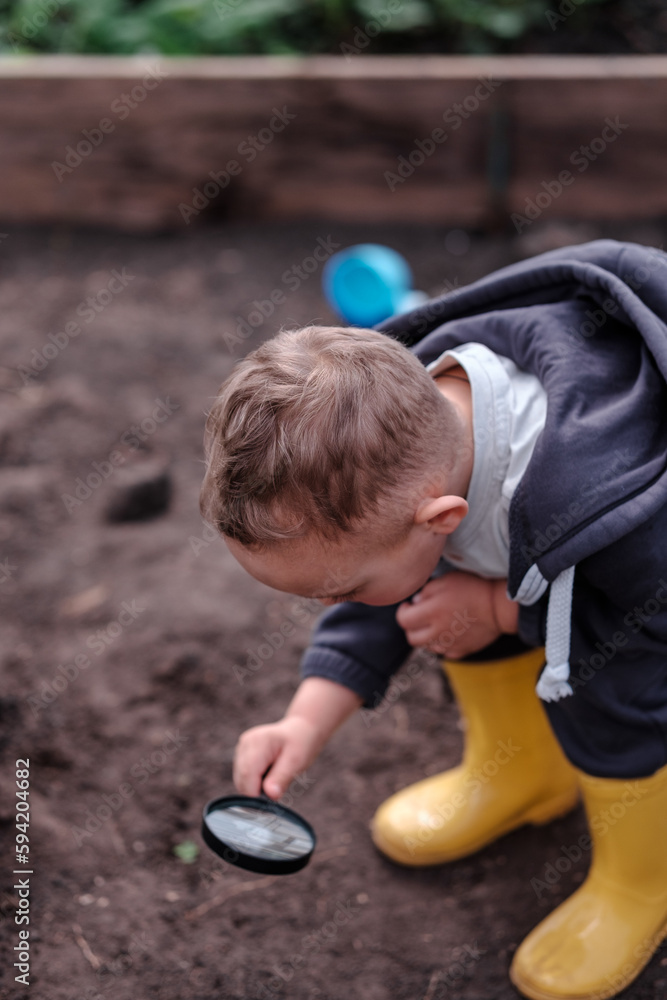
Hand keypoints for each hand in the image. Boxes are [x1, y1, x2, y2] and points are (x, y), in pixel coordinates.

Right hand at [233, 716, 320, 799]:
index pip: (247, 775)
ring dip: (255, 787)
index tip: (271, 801)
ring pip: (240, 780)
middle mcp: (245, 743)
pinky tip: (269, 774)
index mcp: (258, 742)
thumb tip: (270, 795)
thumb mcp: (297, 761)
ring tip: (274, 778)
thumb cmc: (301, 744)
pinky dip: (254, 781)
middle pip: (241, 779)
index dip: (256, 794)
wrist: (301, 731)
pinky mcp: (242, 754)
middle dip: (256, 791)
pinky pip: (243, 776)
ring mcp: (242, 748)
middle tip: (277, 789)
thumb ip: (282, 777)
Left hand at [395, 572, 517, 659]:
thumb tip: (415, 603)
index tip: (409, 605)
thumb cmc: (474, 588)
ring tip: (436, 622)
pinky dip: (442, 644)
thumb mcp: (447, 580)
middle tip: (419, 616)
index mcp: (432, 613)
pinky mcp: (463, 651)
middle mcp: (438, 632)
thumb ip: (426, 591)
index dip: (403, 611)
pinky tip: (449, 632)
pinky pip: (444, 652)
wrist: (500, 606)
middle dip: (411, 627)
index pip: (403, 620)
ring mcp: (450, 644)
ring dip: (426, 636)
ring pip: (427, 647)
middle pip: (412, 638)